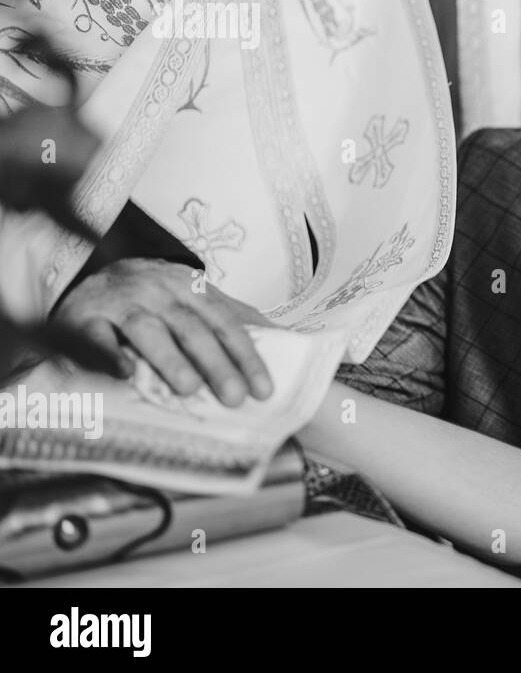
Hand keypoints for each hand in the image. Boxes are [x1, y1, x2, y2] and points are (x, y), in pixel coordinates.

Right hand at [50, 257, 275, 406]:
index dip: (247, 356)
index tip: (264, 390)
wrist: (92, 273)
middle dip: (216, 363)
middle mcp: (158, 291)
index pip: (226, 323)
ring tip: (188, 388)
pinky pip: (95, 336)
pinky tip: (123, 375)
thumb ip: (232, 319)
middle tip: (234, 398)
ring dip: (169, 358)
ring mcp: (120, 301)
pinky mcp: (82, 316)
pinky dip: (108, 354)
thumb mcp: (195, 299)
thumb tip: (286, 340)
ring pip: (147, 329)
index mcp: (192, 288)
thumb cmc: (155, 297)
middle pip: (192, 328)